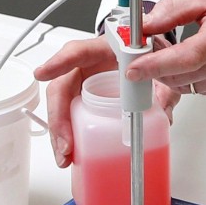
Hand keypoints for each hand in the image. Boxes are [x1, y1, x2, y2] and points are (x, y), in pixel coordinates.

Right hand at [33, 35, 182, 167]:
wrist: (153, 59)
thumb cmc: (149, 56)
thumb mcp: (160, 68)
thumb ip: (164, 84)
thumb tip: (161, 107)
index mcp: (105, 49)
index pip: (78, 52)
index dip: (59, 62)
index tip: (42, 74)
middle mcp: (88, 65)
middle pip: (62, 87)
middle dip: (58, 117)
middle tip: (64, 143)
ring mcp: (83, 82)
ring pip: (62, 105)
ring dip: (59, 132)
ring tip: (64, 155)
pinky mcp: (84, 99)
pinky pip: (70, 116)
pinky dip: (68, 136)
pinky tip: (70, 154)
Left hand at [127, 0, 205, 98]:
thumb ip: (171, 11)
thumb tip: (144, 26)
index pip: (185, 59)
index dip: (155, 65)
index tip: (133, 67)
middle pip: (181, 76)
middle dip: (156, 63)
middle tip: (147, 43)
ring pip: (187, 86)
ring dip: (171, 70)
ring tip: (171, 46)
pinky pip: (200, 89)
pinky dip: (188, 76)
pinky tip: (191, 57)